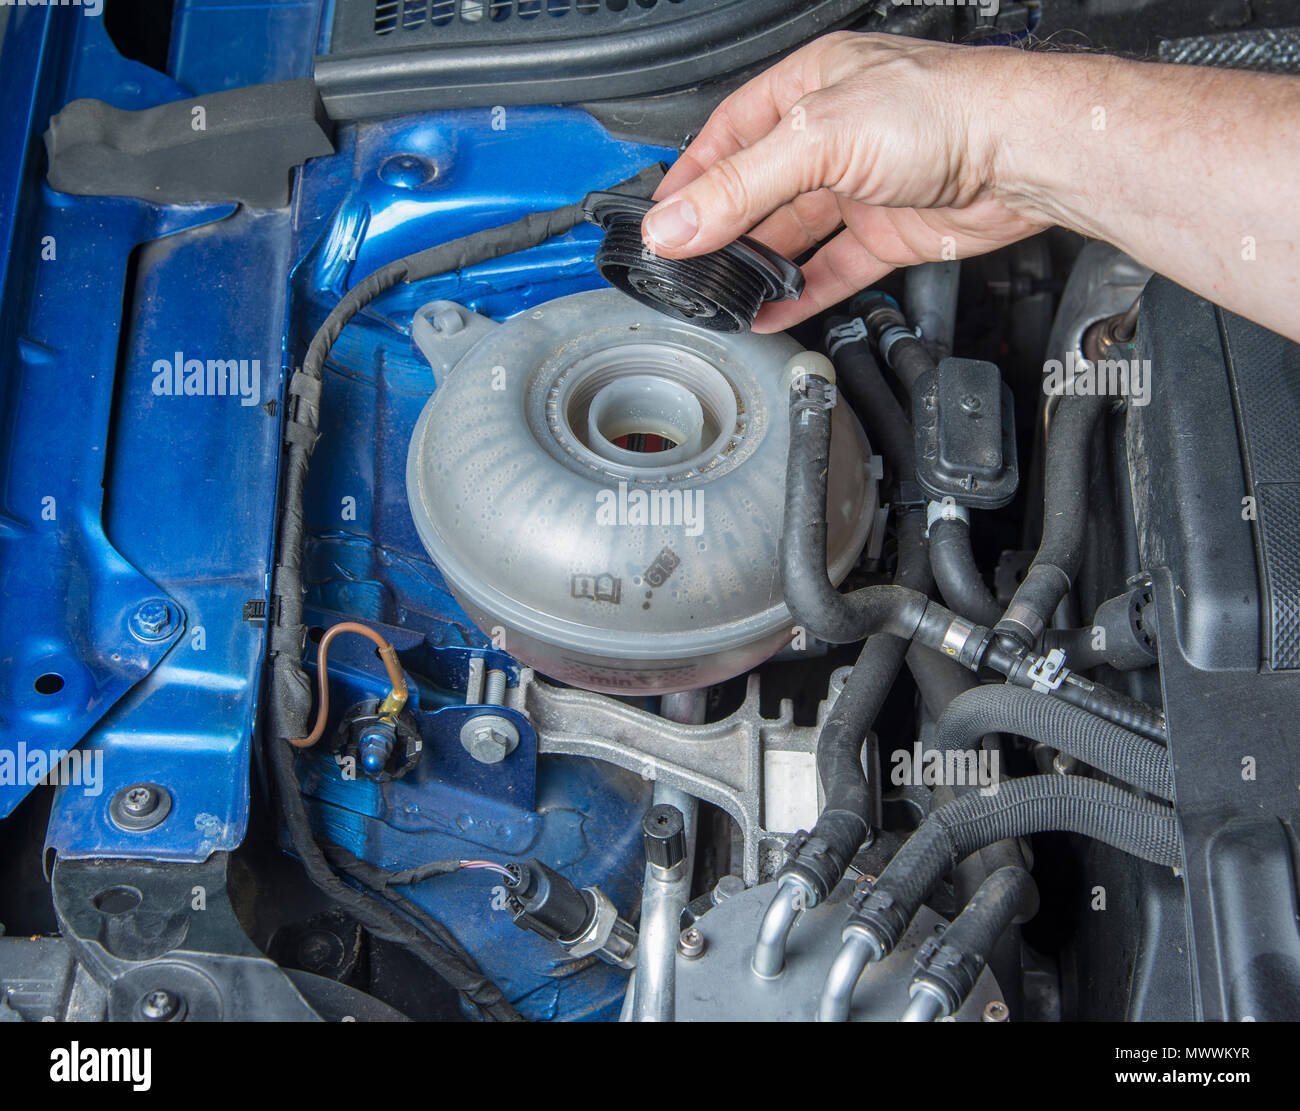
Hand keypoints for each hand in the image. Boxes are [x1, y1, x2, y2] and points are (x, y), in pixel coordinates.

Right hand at [642, 32, 1046, 332]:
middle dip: (722, 228)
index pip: (729, 133)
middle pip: (758, 188)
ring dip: (759, 265)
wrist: (1024, 155)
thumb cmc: (948, 110)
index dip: (693, 176)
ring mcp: (862, 185)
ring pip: (793, 233)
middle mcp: (835, 133)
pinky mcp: (888, 231)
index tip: (661, 218)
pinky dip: (801, 292)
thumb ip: (743, 186)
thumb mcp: (820, 138)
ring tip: (722, 294)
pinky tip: (772, 310)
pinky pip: (831, 269)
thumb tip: (676, 223)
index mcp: (812, 85)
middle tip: (686, 264)